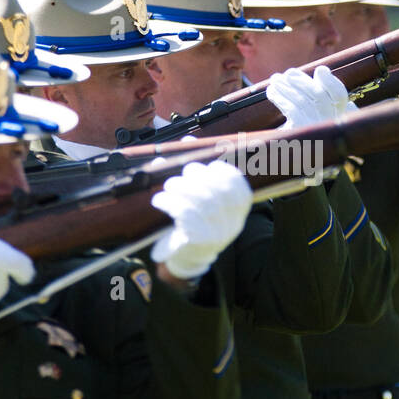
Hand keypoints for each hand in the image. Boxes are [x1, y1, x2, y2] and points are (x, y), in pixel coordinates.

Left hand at [151, 160, 252, 278]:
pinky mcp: (199, 242)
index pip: (239, 186)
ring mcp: (218, 234)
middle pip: (219, 191)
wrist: (186, 257)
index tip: (208, 166)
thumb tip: (188, 141)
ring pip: (203, 201)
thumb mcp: (200, 197)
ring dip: (181, 187)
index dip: (224, 171)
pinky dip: (170, 202)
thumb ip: (198, 170)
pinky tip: (160, 200)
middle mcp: (233, 223)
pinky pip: (187, 215)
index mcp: (237, 211)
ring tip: (168, 187)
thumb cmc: (194, 222)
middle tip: (181, 176)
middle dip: (197, 175)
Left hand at [266, 67, 351, 129]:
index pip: (340, 96)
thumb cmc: (312, 137)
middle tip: (288, 74)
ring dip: (285, 87)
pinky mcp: (301, 136)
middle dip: (301, 81)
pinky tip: (271, 92)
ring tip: (275, 79)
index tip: (320, 71)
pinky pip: (291, 110)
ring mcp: (316, 131)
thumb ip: (327, 97)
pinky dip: (280, 98)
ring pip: (301, 102)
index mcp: (340, 117)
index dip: (330, 81)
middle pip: (318, 96)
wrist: (302, 167)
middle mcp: (330, 124)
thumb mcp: (324, 117)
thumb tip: (322, 71)